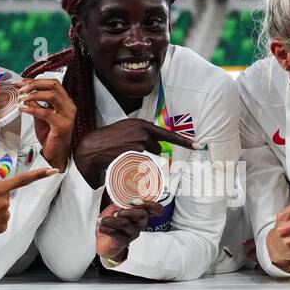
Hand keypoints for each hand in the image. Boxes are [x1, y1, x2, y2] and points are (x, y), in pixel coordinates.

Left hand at [16, 78, 75, 172]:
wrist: (56, 154)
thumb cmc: (50, 136)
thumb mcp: (41, 115)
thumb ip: (36, 103)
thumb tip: (24, 92)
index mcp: (66, 102)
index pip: (52, 83)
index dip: (35, 80)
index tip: (20, 82)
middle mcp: (69, 106)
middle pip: (53, 85)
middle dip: (35, 84)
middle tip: (21, 89)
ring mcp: (67, 115)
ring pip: (52, 95)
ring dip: (34, 94)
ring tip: (22, 98)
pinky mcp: (62, 125)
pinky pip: (46, 113)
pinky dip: (33, 109)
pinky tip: (24, 109)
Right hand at [73, 118, 196, 188]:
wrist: (92, 148)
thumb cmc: (108, 140)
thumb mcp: (126, 130)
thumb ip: (142, 134)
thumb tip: (156, 145)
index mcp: (141, 124)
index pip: (167, 134)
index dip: (183, 141)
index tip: (197, 145)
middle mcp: (142, 131)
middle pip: (157, 148)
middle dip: (148, 152)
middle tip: (129, 150)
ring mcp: (139, 142)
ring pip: (148, 157)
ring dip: (140, 159)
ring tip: (123, 154)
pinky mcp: (134, 153)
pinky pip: (141, 164)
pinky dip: (134, 165)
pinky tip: (121, 160)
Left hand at [96, 200, 164, 261]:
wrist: (104, 241)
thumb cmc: (112, 222)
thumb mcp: (115, 208)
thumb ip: (119, 203)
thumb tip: (119, 199)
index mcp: (141, 213)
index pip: (156, 209)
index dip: (151, 204)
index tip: (137, 201)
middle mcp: (140, 222)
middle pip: (142, 214)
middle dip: (129, 211)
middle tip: (118, 212)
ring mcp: (133, 232)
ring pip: (125, 223)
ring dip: (112, 220)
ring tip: (104, 220)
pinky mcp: (124, 240)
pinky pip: (116, 233)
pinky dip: (106, 228)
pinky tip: (102, 226)